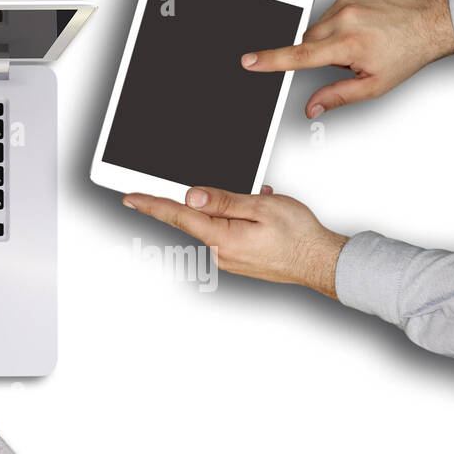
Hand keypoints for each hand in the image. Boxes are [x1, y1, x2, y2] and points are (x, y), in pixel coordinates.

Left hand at [123, 186, 347, 297]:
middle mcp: (221, 254)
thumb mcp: (261, 207)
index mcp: (222, 239)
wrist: (324, 262)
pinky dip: (236, 219)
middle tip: (213, 191)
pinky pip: (227, 233)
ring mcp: (229, 260)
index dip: (151, 204)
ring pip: (214, 225)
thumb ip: (222, 201)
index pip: (177, 216)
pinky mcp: (238, 260)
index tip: (129, 197)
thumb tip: (191, 195)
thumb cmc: (300, 236)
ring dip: (228, 209)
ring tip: (259, 203)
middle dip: (200, 201)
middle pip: (194, 219)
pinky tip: (257, 213)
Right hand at [243, 0, 453, 118]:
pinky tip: (361, 23)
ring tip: (359, 38)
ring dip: (330, 35)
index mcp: (349, 45)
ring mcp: (347, 1)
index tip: (249, 61)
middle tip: (349, 55)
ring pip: (318, 25)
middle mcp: (345, 19)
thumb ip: (338, 96)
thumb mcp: (374, 85)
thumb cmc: (407, 52)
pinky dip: (340, 20)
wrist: (430, 20)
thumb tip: (312, 107)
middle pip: (308, 40)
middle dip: (321, 51)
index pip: (300, 56)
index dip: (271, 60)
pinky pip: (331, 10)